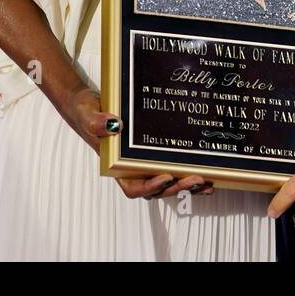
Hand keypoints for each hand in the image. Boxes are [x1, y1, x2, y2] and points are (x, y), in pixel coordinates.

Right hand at [55, 87, 212, 202]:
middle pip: (156, 189)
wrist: (91, 106)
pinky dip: (187, 171)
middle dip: (176, 187)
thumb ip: (96, 122)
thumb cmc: (87, 114)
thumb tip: (113, 125)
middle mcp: (132, 170)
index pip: (133, 188)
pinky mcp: (154, 153)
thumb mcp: (89, 115)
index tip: (165, 177)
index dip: (150, 187)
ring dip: (186, 185)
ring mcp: (144, 163)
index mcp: (116, 168)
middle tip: (195, 180)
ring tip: (206, 183)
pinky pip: (172, 166)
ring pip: (168, 183)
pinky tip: (205, 171)